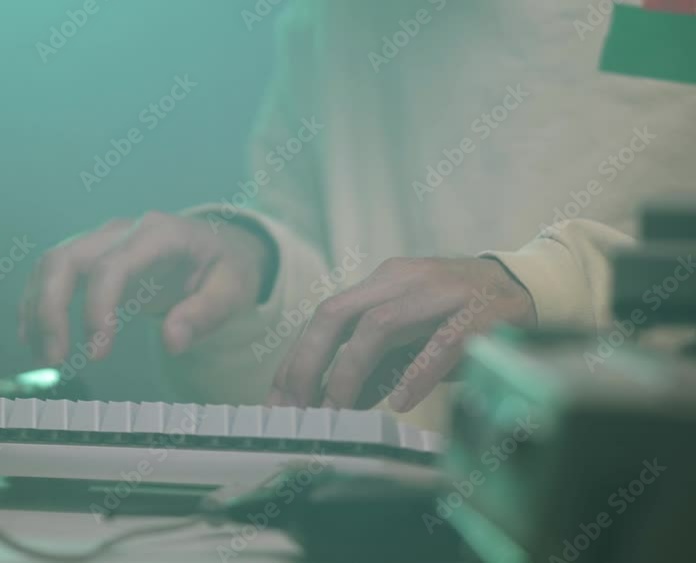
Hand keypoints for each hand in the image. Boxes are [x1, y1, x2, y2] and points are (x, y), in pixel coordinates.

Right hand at [19, 211, 274, 365]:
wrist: (220, 245)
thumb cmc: (226, 268)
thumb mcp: (233, 290)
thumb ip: (204, 314)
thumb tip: (172, 341)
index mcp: (159, 234)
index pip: (112, 266)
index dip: (96, 309)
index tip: (97, 354)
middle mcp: (122, 230)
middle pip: (66, 258)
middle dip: (50, 309)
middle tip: (55, 359)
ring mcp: (102, 239)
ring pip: (51, 264)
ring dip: (37, 309)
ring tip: (46, 357)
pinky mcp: (91, 254)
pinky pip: (52, 272)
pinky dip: (36, 303)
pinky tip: (34, 338)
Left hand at [267, 257, 536, 411]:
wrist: (527, 288)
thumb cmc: (460, 317)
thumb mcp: (410, 336)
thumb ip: (373, 365)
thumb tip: (329, 403)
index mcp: (382, 282)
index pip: (325, 316)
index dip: (297, 358)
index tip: (279, 399)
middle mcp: (404, 279)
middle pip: (337, 312)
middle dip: (309, 362)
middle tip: (298, 407)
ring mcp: (441, 291)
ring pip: (380, 323)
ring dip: (351, 370)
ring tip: (339, 408)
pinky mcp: (480, 311)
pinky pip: (442, 342)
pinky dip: (417, 373)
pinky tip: (403, 400)